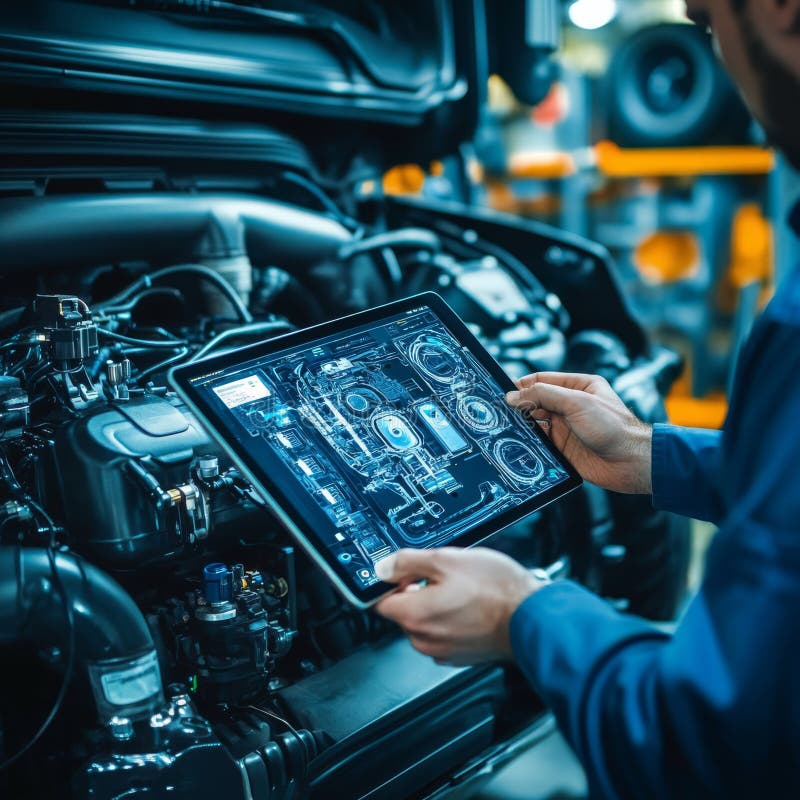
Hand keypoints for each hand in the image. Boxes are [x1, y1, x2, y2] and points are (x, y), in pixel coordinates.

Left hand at [374, 547, 546, 665]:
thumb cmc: (497, 591)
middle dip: (418, 593)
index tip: (408, 573)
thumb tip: (383, 567)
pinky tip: (473, 607)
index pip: (381, 602)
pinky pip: (444, 634)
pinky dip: (453, 621)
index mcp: (415, 616)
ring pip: (426, 623)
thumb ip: (408, 562)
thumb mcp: (447, 559)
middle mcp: (424, 640)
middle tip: (445, 577)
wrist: (532, 617)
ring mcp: (443, 651)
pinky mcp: (460, 656)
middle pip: (405, 612)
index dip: (393, 582)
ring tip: (465, 592)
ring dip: (437, 606)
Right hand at [506, 372, 652, 494]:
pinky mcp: (564, 448)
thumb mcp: (577, 402)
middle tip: (502, 412)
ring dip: (523, 425)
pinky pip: (540, 443)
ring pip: (536, 423)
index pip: (543, 380)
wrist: (631, 463)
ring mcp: (567, 427)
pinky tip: (520, 442)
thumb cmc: (614, 427)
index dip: (524, 385)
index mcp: (579, 386)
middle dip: (520, 406)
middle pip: (537, 401)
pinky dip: (530, 442)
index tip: (505, 392)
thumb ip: (544, 395)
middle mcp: (572, 405)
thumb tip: (514, 395)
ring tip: (508, 427)